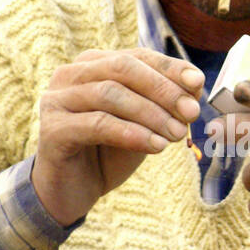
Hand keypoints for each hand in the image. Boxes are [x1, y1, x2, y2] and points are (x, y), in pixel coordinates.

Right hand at [32, 48, 203, 225]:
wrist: (73, 192)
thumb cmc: (109, 153)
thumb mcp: (144, 124)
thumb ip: (164, 103)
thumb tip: (195, 83)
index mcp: (93, 65)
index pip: (136, 56)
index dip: (169, 67)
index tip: (198, 82)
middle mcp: (70, 75)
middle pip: (122, 68)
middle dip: (162, 89)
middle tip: (191, 112)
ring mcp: (56, 100)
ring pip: (110, 94)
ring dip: (150, 113)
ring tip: (177, 135)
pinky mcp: (52, 129)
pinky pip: (97, 124)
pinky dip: (131, 133)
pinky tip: (156, 147)